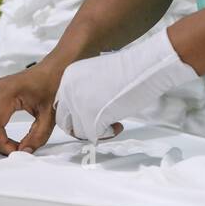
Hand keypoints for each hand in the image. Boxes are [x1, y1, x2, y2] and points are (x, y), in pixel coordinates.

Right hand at [0, 61, 92, 155]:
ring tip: (13, 146)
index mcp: (8, 92)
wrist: (54, 69)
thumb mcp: (49, 115)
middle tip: (14, 152)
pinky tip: (9, 137)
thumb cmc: (53, 86)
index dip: (2, 143)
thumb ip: (37, 136)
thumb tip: (24, 152)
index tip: (16, 152)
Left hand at [55, 29, 198, 141]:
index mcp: (68, 78)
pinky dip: (107, 134)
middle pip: (64, 121)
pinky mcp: (90, 118)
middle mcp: (68, 90)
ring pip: (78, 131)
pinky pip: (93, 136)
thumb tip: (85, 110)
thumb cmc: (129, 71)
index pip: (61, 106)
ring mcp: (78, 105)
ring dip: (95, 131)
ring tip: (113, 123)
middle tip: (97, 127)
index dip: (76, 115)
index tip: (88, 117)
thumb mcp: (97, 77)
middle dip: (81, 127)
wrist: (143, 68)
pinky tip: (118, 125)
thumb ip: (85, 92)